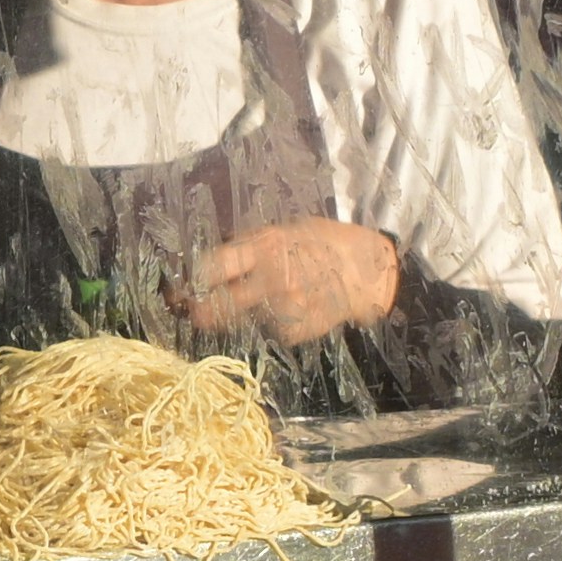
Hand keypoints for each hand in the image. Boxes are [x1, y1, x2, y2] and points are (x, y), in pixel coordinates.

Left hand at [186, 218, 403, 349]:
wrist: (367, 271)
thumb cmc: (328, 243)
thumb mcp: (291, 230)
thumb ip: (257, 244)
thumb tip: (224, 256)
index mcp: (267, 248)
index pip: (217, 265)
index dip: (200, 277)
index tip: (194, 283)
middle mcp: (271, 280)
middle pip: (223, 302)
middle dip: (204, 310)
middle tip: (196, 314)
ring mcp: (283, 308)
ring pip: (247, 319)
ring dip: (245, 316)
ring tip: (263, 305)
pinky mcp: (295, 330)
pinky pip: (273, 330)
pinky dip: (275, 324)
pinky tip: (291, 311)